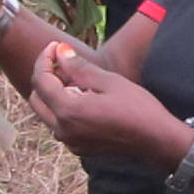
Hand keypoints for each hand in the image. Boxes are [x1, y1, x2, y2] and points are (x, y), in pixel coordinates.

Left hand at [29, 45, 189, 163]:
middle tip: (63, 62)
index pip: (41, 81)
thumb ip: (79, 67)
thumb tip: (60, 52)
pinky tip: (86, 100)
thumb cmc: (138, 108)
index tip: (55, 46)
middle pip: (37, 98)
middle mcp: (63, 130)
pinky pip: (60, 125)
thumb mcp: (110, 82)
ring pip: (47, 113)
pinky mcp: (79, 147)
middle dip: (45, 77)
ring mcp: (70, 141)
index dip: (45, 59)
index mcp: (68, 111)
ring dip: (55, 94)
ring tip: (79, 81)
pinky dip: (65, 109)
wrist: (157, 140)